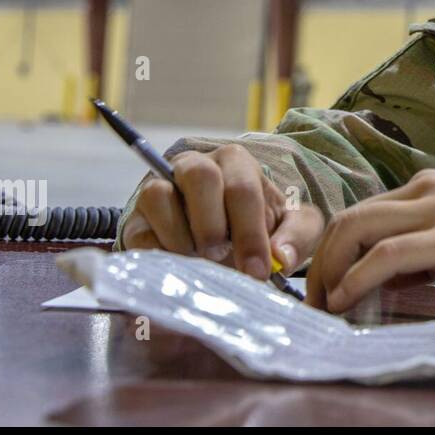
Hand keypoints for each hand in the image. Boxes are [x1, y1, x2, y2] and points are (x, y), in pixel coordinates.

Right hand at [119, 144, 324, 280]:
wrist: (225, 237)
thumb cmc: (259, 225)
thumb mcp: (291, 226)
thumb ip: (297, 236)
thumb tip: (282, 256)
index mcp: (236, 163)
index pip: (243, 189)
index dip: (250, 233)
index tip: (257, 270)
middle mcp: (195, 166)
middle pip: (198, 175)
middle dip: (212, 223)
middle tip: (220, 257)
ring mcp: (161, 188)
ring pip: (157, 195)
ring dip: (180, 235)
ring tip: (198, 260)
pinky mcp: (138, 219)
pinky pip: (138, 230)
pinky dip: (157, 252)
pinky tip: (178, 266)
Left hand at [305, 169, 434, 313]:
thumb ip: (421, 251)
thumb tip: (381, 279)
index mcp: (428, 185)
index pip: (361, 212)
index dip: (332, 250)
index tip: (324, 286)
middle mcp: (426, 188)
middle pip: (348, 217)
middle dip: (319, 261)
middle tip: (314, 301)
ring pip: (357, 228)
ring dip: (329, 270)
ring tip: (325, 305)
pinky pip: (386, 254)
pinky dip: (356, 278)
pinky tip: (347, 300)